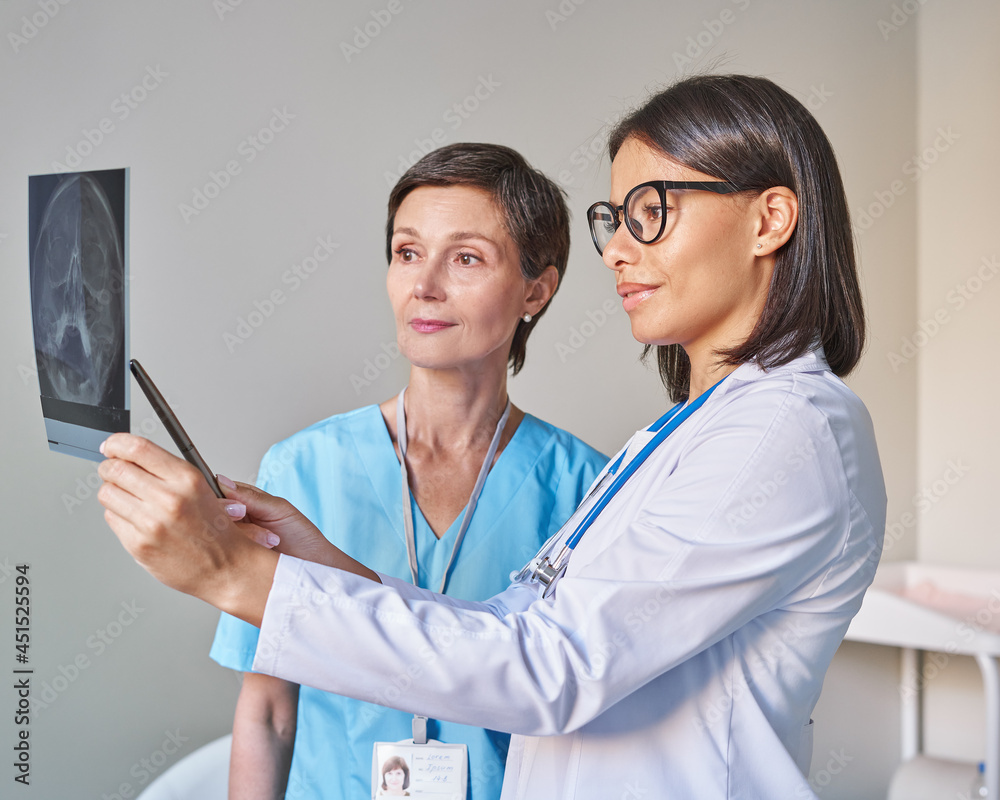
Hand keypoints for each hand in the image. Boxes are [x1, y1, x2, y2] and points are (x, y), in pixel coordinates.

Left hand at [97, 433, 277, 624]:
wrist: (226, 567)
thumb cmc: (215, 529)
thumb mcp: (201, 488)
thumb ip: (165, 471)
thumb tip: (127, 455)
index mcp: (186, 479)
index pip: (137, 448)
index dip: (117, 443)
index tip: (111, 445)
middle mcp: (168, 499)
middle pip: (115, 468)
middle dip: (110, 467)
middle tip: (114, 470)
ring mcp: (151, 523)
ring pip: (107, 493)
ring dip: (112, 492)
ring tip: (128, 497)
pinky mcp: (139, 544)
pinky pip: (111, 518)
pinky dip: (119, 515)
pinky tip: (137, 519)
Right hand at [216, 477, 340, 565]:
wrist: (313, 565)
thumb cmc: (300, 535)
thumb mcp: (279, 509)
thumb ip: (250, 497)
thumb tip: (222, 481)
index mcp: (242, 502)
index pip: (217, 494)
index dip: (221, 499)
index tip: (235, 507)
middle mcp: (233, 521)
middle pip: (212, 514)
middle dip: (231, 517)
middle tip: (247, 519)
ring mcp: (230, 542)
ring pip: (217, 534)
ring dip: (244, 536)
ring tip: (269, 540)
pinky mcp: (231, 561)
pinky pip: (223, 554)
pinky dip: (241, 552)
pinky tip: (261, 550)